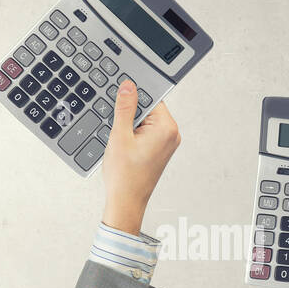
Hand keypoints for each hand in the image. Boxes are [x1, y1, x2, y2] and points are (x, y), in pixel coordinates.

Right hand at [100, 80, 179, 233]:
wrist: (126, 201)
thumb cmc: (125, 176)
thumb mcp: (120, 136)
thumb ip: (125, 108)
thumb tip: (129, 86)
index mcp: (166, 128)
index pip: (150, 97)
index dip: (131, 98)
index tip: (118, 101)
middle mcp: (171, 134)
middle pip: (147, 108)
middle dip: (129, 114)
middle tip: (118, 128)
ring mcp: (166, 142)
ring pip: (144, 120)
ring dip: (129, 125)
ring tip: (121, 141)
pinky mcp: (159, 149)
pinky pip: (145, 131)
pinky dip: (132, 134)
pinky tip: (124, 145)